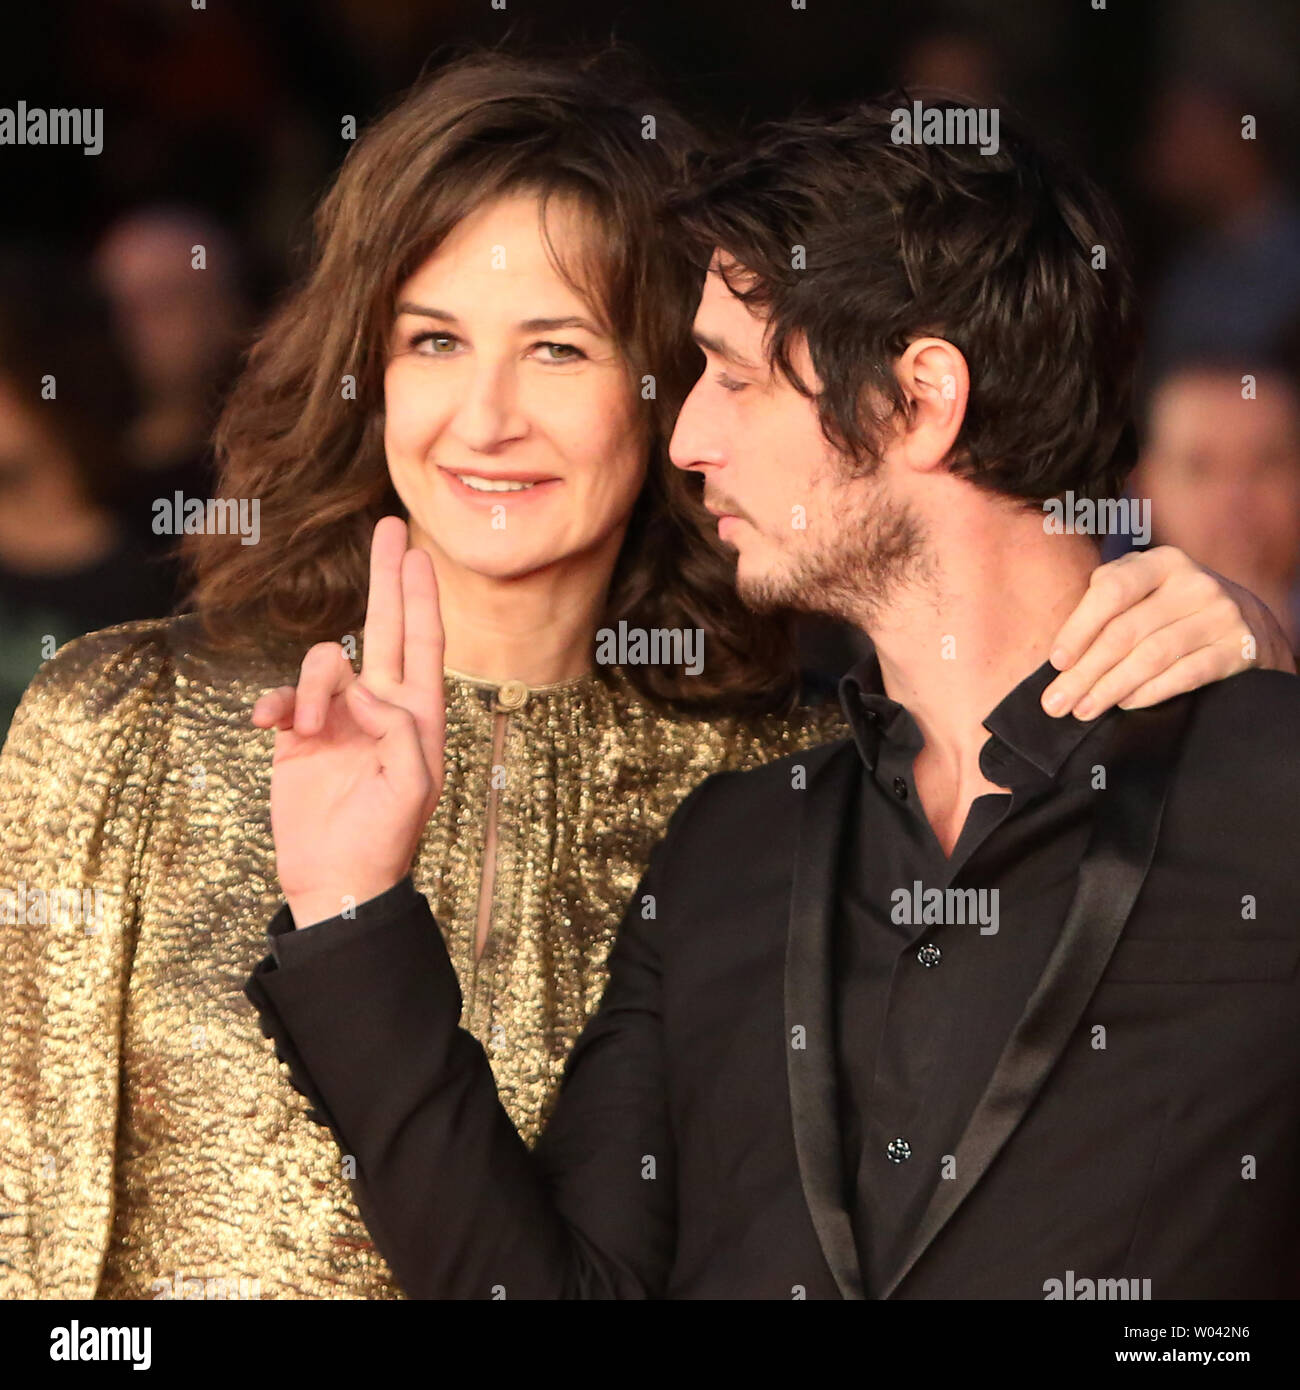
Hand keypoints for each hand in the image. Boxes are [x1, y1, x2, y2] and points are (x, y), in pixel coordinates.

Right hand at [252, 516, 444, 926]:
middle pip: (385, 626)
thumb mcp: (411, 786)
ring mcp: (337, 716)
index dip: (422, 597)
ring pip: (323, 663)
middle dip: (388, 578)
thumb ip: (398, 730)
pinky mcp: (298, 734)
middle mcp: (379, 706)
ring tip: (307, 729)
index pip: (425, 642)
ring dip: (311, 688)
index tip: (421, 553)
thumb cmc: (384, 837)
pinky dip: (275, 703)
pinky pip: (283, 696)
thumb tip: (365, 689)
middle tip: (391, 528)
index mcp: (417, 715)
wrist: (336, 878)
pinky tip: (268, 723)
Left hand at [1042, 545, 1296, 719]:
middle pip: (1126, 631)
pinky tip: (1125, 705)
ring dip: (1111, 688)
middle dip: (1085, 672)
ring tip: (1084, 710)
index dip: (1079, 627)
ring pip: (1152, 656)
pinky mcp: (1239, 648)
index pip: (1111, 590)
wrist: (1251, 625)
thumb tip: (1060, 656)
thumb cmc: (1174, 610)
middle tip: (1057, 702)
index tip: (1056, 661)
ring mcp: (1220, 615)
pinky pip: (1186, 674)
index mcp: (1161, 562)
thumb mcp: (1145, 591)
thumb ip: (1105, 604)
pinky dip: (1151, 692)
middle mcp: (1194, 583)